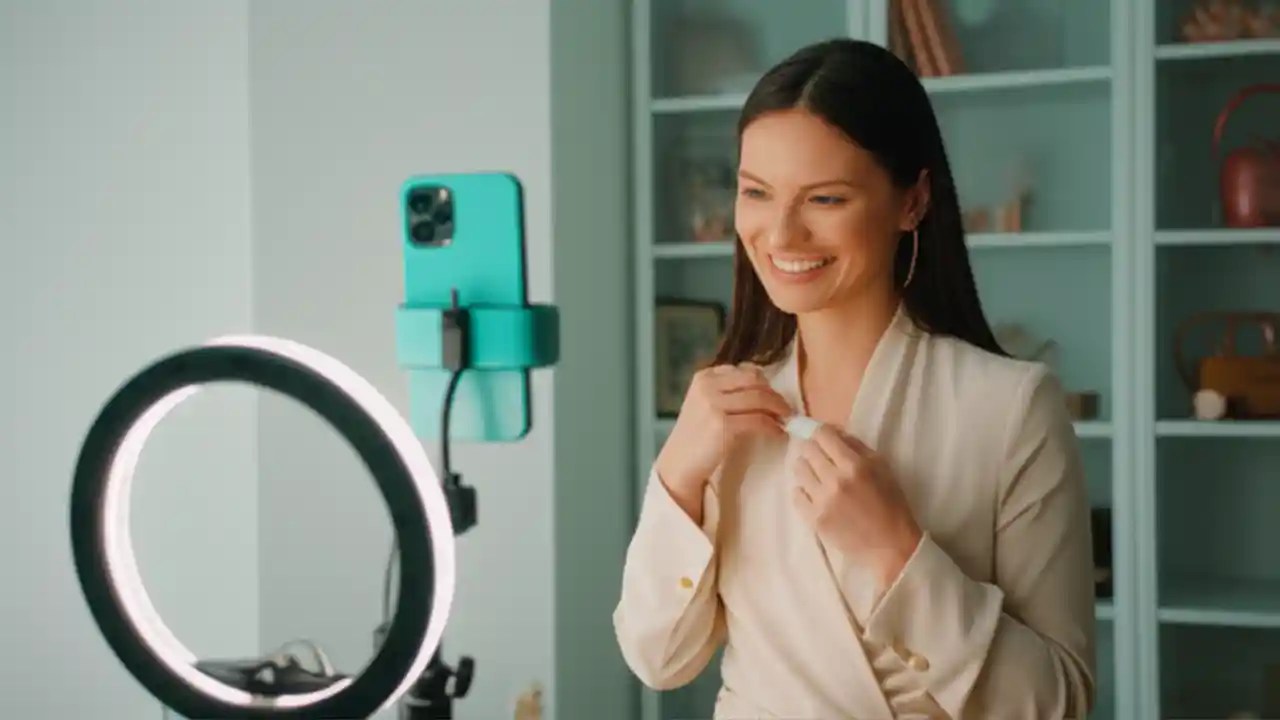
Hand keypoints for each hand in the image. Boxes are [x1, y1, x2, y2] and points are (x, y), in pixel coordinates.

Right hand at [656, 363, 792, 500]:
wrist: (680, 464)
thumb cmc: (696, 436)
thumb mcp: (705, 404)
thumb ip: (727, 391)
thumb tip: (765, 386)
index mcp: (704, 377)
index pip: (745, 370)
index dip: (765, 383)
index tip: (774, 396)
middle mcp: (707, 386)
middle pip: (755, 380)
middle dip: (775, 394)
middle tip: (787, 409)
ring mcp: (713, 404)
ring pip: (760, 398)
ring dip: (779, 410)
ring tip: (786, 420)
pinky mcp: (722, 424)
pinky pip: (759, 420)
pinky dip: (773, 427)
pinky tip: (779, 434)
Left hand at [790, 424, 922, 588]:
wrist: (890, 545)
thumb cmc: (891, 504)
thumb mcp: (882, 467)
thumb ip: (857, 447)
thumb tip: (834, 433)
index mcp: (854, 465)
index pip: (823, 435)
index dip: (820, 432)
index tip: (822, 437)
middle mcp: (835, 480)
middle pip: (807, 450)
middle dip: (813, 449)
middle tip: (819, 457)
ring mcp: (821, 500)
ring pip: (798, 470)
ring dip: (806, 468)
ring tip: (816, 476)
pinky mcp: (813, 519)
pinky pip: (795, 495)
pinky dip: (802, 491)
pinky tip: (814, 494)